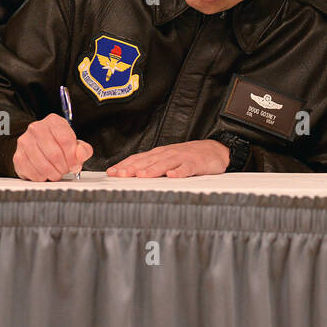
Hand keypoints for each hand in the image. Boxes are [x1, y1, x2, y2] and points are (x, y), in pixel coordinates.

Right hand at [13, 113, 92, 181]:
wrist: (41, 148)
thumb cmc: (60, 145)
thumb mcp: (76, 145)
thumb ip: (83, 150)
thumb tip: (80, 155)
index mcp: (53, 121)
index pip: (65, 140)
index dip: (72, 157)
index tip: (75, 165)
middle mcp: (36, 128)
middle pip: (54, 154)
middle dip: (63, 167)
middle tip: (66, 170)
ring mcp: (24, 142)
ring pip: (43, 165)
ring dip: (53, 173)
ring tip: (57, 173)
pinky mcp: (18, 156)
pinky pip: (32, 172)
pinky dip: (42, 177)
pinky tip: (46, 174)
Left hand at [106, 140, 229, 177]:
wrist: (214, 150)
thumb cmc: (188, 157)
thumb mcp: (167, 160)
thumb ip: (151, 166)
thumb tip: (129, 175)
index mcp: (159, 154)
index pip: (138, 158)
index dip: (124, 165)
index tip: (112, 172)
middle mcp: (168, 154)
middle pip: (148, 161)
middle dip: (133, 167)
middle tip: (121, 174)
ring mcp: (182, 158)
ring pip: (165, 164)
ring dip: (153, 169)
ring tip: (142, 175)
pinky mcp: (196, 163)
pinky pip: (187, 168)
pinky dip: (179, 171)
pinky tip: (173, 175)